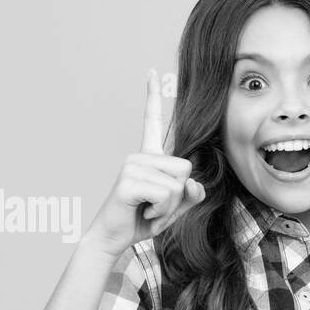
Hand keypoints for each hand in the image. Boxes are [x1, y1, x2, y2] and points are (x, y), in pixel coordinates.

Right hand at [83, 68, 205, 257]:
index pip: (152, 122)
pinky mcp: (128, 181)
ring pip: (177, 185)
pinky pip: (165, 195)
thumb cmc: (142, 220)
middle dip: (179, 195)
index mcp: (149, 157)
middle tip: (156, 205)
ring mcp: (132, 166)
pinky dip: (161, 211)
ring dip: (169, 207)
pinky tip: (144, 212)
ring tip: (148, 209)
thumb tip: (194, 184)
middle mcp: (139, 156)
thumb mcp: (174, 208)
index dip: (153, 97)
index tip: (152, 71)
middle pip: (186, 168)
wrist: (114, 238)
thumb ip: (189, 195)